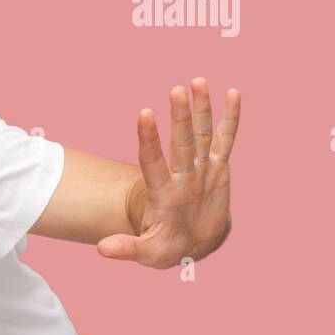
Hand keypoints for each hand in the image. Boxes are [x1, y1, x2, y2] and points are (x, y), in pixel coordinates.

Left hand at [98, 78, 240, 267]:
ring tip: (198, 81)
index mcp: (163, 194)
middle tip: (176, 90)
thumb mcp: (147, 253)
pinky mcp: (218, 170)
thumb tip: (102, 249)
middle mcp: (180, 176)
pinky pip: (226, 141)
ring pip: (201, 135)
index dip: (148, 139)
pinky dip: (230, 119)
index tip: (143, 114)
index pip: (152, 162)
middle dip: (179, 117)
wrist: (188, 243)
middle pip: (180, 142)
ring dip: (201, 109)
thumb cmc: (166, 247)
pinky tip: (232, 93)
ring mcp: (199, 170)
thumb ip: (127, 248)